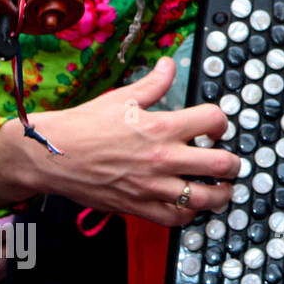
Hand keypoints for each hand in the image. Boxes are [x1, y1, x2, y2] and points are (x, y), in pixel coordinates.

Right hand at [0, 57, 238, 226]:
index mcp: (162, 127)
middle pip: (222, 163)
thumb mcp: (122, 98)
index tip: (217, 127)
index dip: (222, 122)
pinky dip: (189, 214)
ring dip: (221, 193)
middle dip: (233, 162)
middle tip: (230, 162)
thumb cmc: (84, 126)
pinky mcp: (139, 206)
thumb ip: (154, 83)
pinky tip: (190, 205)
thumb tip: (169, 64)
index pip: (214, 120)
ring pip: (206, 197)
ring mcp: (153, 186)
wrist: (50, 155)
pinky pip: (176, 218)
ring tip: (221, 188)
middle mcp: (163, 158)